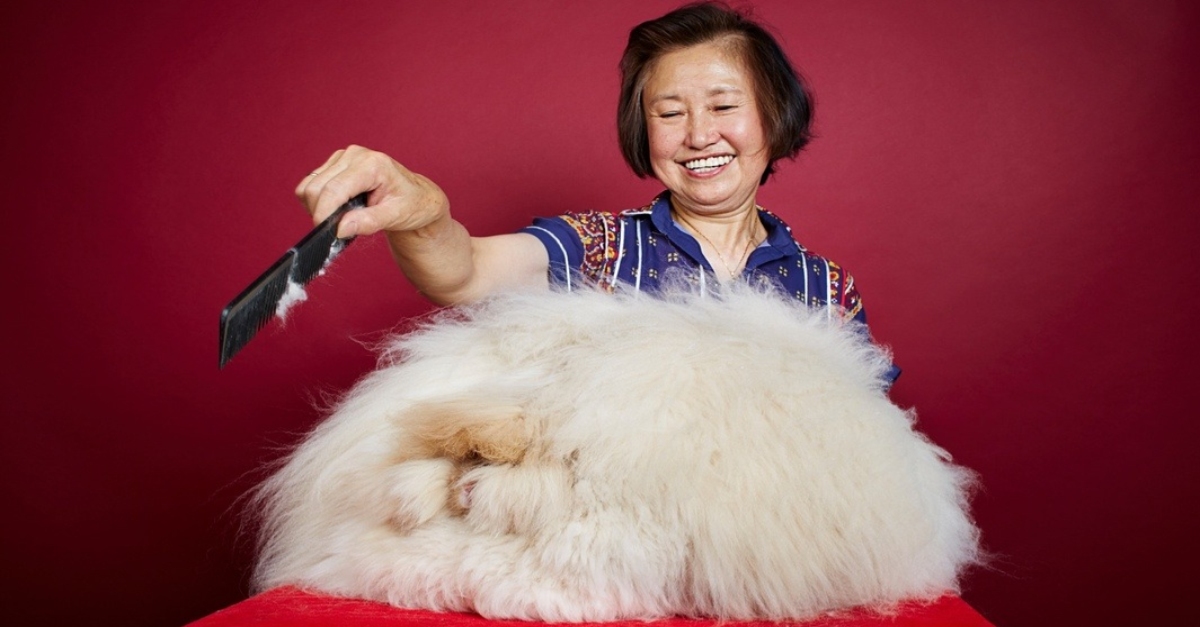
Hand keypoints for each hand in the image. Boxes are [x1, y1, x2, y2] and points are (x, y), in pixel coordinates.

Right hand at [296, 145, 448, 238]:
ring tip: (343, 218)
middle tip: (338, 230)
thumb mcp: (396, 217)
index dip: (323, 213)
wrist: (418, 197)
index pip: (334, 189)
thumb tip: (339, 229)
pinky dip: (318, 201)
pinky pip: (311, 184)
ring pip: (309, 186)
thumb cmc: (412, 205)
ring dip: (317, 207)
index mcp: (372, 165)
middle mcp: (355, 155)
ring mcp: (343, 157)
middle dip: (320, 212)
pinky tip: (339, 208)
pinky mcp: (336, 163)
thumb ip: (368, 222)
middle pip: (316, 188)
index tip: (323, 233)